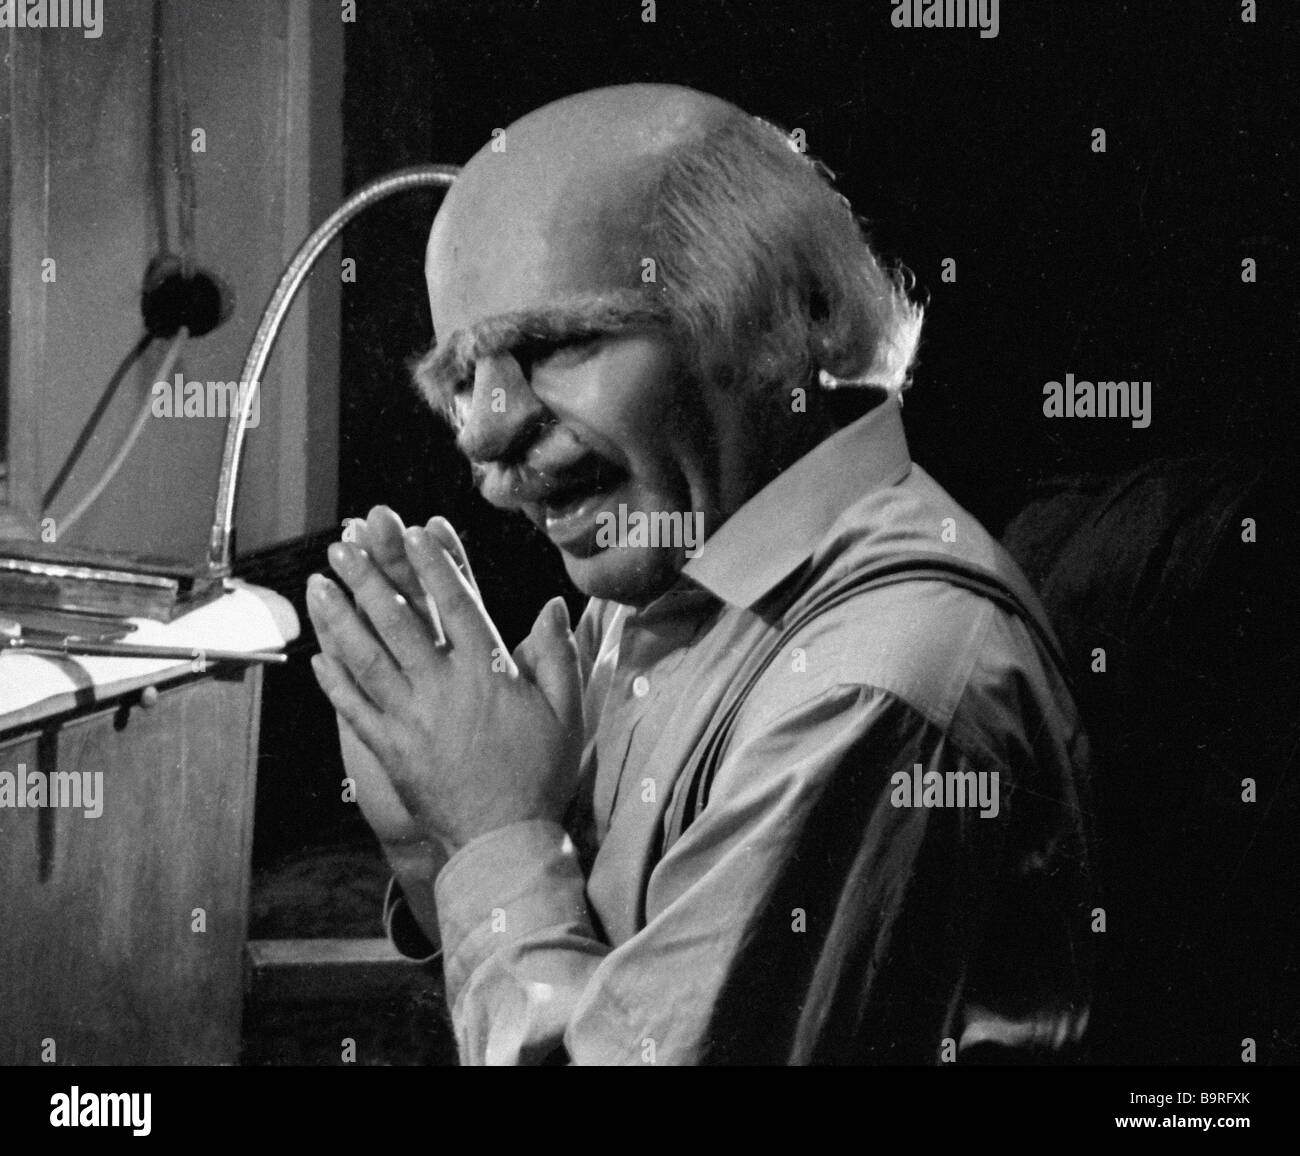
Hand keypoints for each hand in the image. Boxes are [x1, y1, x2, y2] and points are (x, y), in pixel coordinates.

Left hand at [307, 509, 583, 857]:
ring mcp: (410, 719)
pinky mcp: (389, 750)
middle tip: (344, 544)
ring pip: (366, 658)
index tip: (413, 531)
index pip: (455, 605)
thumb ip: (557, 655)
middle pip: (398, 622)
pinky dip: (333, 682)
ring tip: (316, 585)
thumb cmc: (540, 773)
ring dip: (339, 619)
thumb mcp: (565, 711)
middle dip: (368, 578)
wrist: (503, 841)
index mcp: (486, 674)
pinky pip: (353, 709)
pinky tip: (316, 656)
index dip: (432, 564)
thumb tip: (553, 606)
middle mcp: (442, 689)